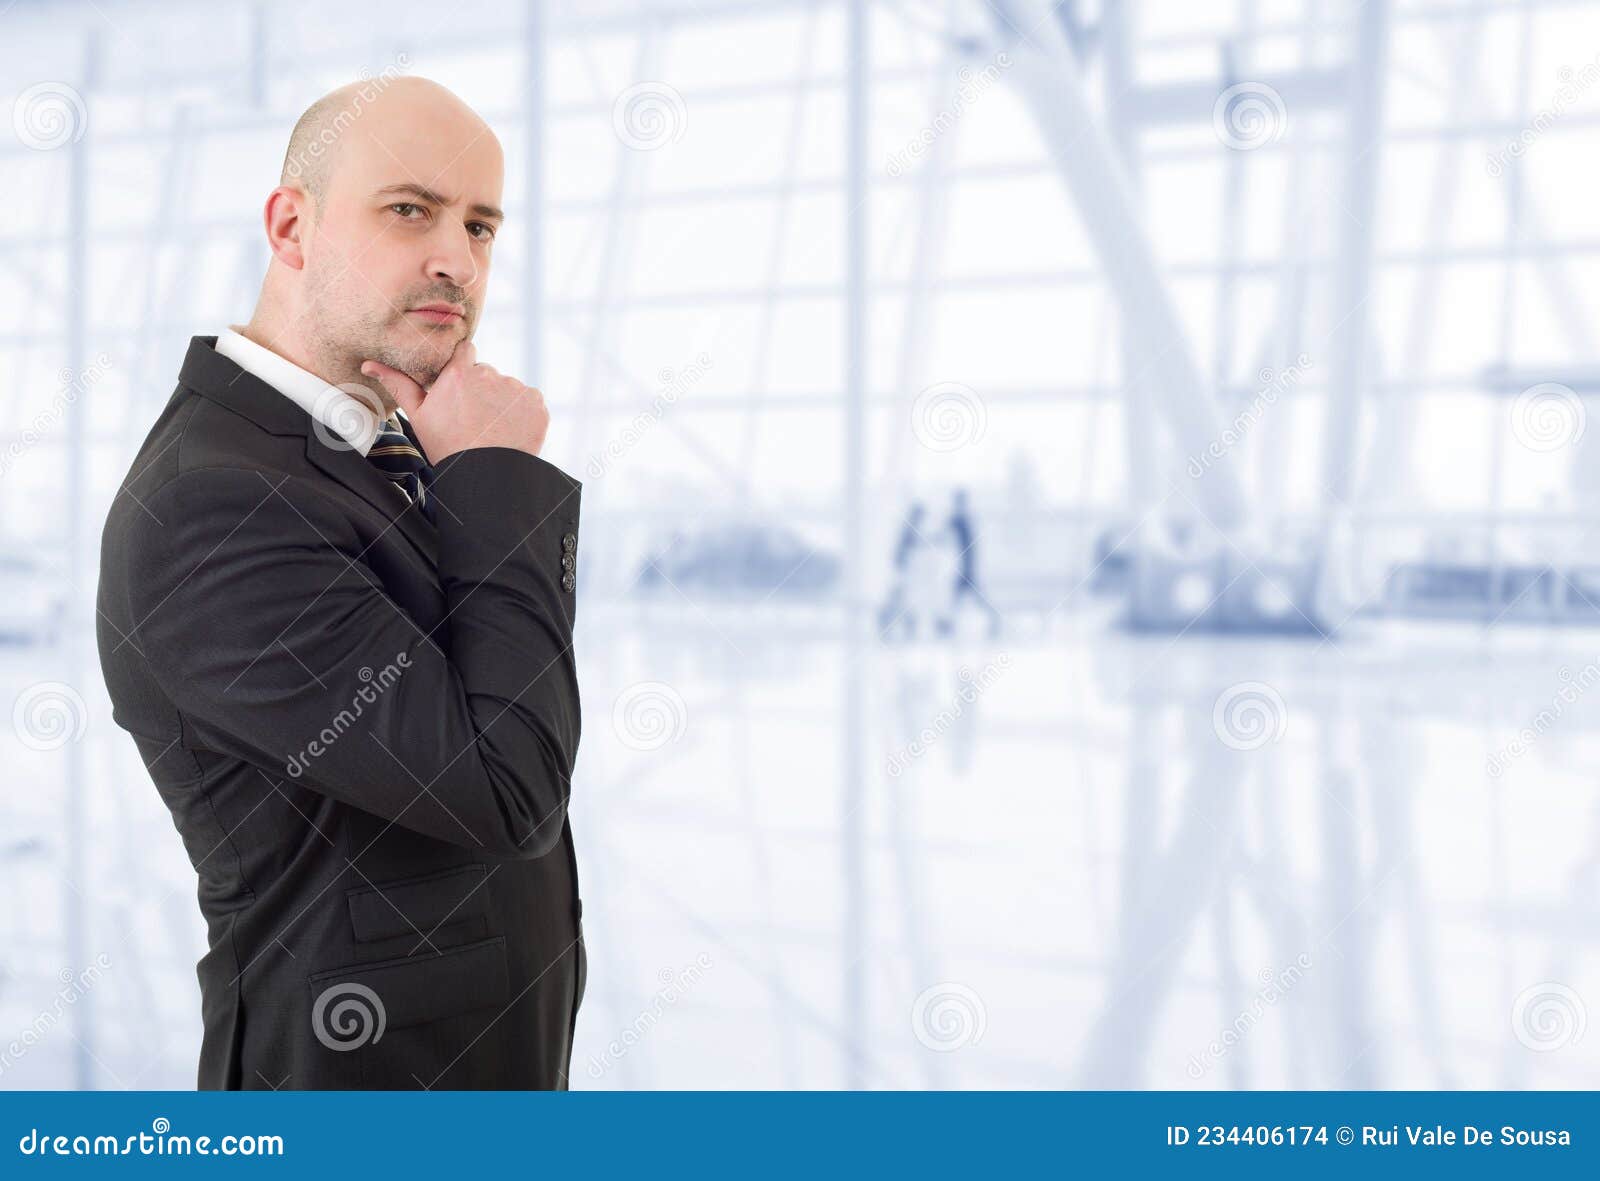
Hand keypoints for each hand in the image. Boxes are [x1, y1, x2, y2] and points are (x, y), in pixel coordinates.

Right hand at [360, 340, 549, 461]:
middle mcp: (490, 375)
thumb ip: (399, 384)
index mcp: (459, 374)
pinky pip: (527, 399)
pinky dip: (521, 412)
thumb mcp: (419, 416)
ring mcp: (516, 389)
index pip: (465, 350)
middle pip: (486, 372)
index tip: (461, 385)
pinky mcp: (536, 403)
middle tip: (473, 417)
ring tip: (491, 428)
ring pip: (507, 387)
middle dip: (481, 388)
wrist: (485, 479)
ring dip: (501, 401)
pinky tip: (509, 431)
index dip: (463, 367)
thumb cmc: (447, 447)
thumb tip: (369, 364)